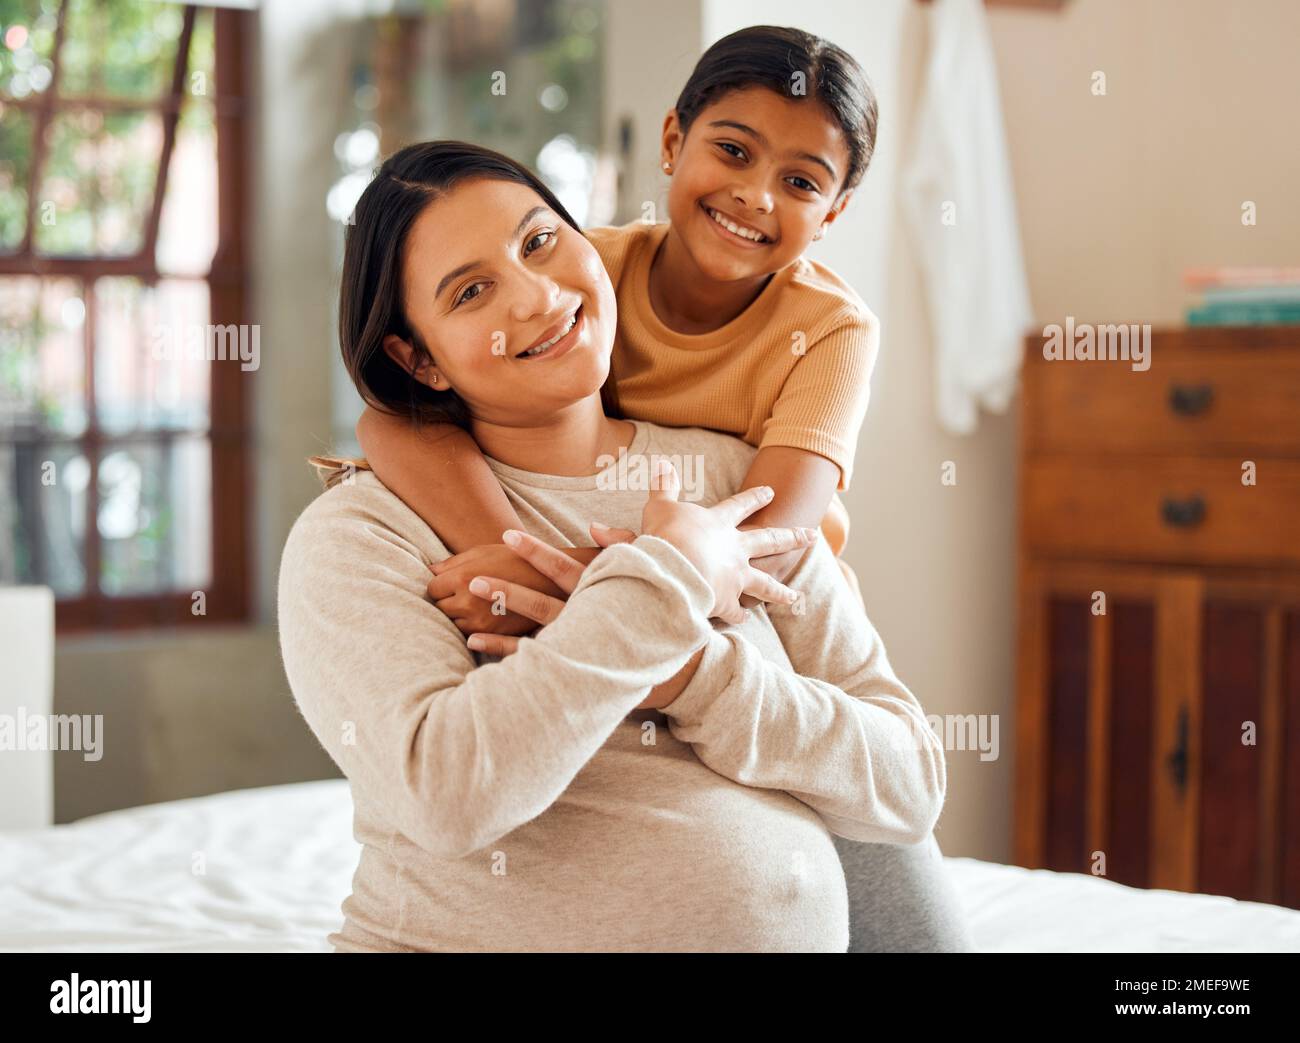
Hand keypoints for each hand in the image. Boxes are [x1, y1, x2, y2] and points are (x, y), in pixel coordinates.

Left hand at [429, 542, 560, 637]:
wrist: (552, 582)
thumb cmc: (516, 560)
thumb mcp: (484, 552)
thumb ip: (453, 562)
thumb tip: (431, 571)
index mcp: (463, 578)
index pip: (433, 588)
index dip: (442, 583)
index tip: (453, 580)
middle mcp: (467, 603)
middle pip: (440, 607)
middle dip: (448, 599)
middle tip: (465, 591)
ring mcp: (479, 623)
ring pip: (453, 624)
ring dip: (459, 615)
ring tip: (476, 602)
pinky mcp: (492, 636)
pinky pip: (468, 636)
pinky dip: (472, 628)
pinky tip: (479, 618)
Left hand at [465, 528, 707, 713]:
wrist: (689, 666)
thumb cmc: (669, 610)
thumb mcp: (655, 571)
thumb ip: (625, 544)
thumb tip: (592, 526)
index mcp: (607, 589)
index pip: (565, 565)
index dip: (535, 552)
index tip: (506, 536)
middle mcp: (594, 617)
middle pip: (544, 598)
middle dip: (509, 587)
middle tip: (473, 576)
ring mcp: (587, 646)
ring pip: (538, 635)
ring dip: (503, 629)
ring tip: (466, 622)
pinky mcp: (583, 670)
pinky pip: (539, 664)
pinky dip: (509, 657)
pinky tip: (480, 648)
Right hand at [639, 460, 817, 624]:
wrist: (673, 569)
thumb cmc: (666, 535)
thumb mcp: (661, 506)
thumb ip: (663, 487)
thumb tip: (662, 464)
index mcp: (719, 524)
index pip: (741, 506)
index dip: (755, 497)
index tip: (771, 491)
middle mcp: (735, 549)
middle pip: (770, 541)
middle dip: (793, 537)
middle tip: (813, 536)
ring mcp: (735, 576)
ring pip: (765, 584)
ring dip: (780, 591)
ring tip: (794, 596)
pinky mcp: (727, 601)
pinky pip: (737, 611)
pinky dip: (739, 616)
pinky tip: (742, 619)